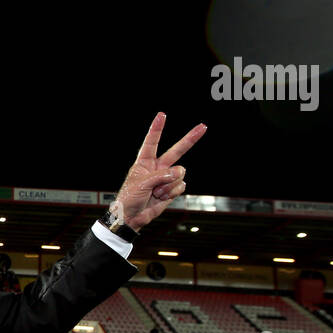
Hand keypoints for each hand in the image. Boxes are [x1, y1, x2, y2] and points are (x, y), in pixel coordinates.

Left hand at [111, 113, 207, 230]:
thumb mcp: (140, 184)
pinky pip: (181, 186)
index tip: (162, 115)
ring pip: (180, 173)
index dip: (157, 128)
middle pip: (177, 150)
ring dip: (169, 185)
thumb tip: (177, 173)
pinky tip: (161, 197)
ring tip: (156, 193)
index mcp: (144, 162)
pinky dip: (172, 192)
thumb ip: (159, 176)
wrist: (132, 218)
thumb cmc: (129, 199)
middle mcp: (157, 167)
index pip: (152, 142)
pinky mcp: (172, 189)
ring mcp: (166, 178)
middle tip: (203, 127)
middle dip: (190, 139)